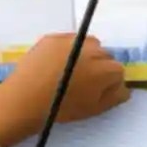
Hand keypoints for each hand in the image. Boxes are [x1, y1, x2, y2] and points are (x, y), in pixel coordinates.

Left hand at [0, 34, 128, 145]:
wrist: (24, 100)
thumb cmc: (61, 109)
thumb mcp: (94, 109)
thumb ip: (115, 96)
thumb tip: (122, 86)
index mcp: (106, 69)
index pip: (118, 70)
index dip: (108, 82)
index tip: (96, 89)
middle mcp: (93, 50)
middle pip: (105, 55)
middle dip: (99, 66)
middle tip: (83, 80)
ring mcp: (71, 40)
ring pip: (88, 43)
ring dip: (85, 54)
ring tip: (70, 69)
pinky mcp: (52, 37)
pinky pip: (68, 39)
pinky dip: (68, 48)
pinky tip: (57, 62)